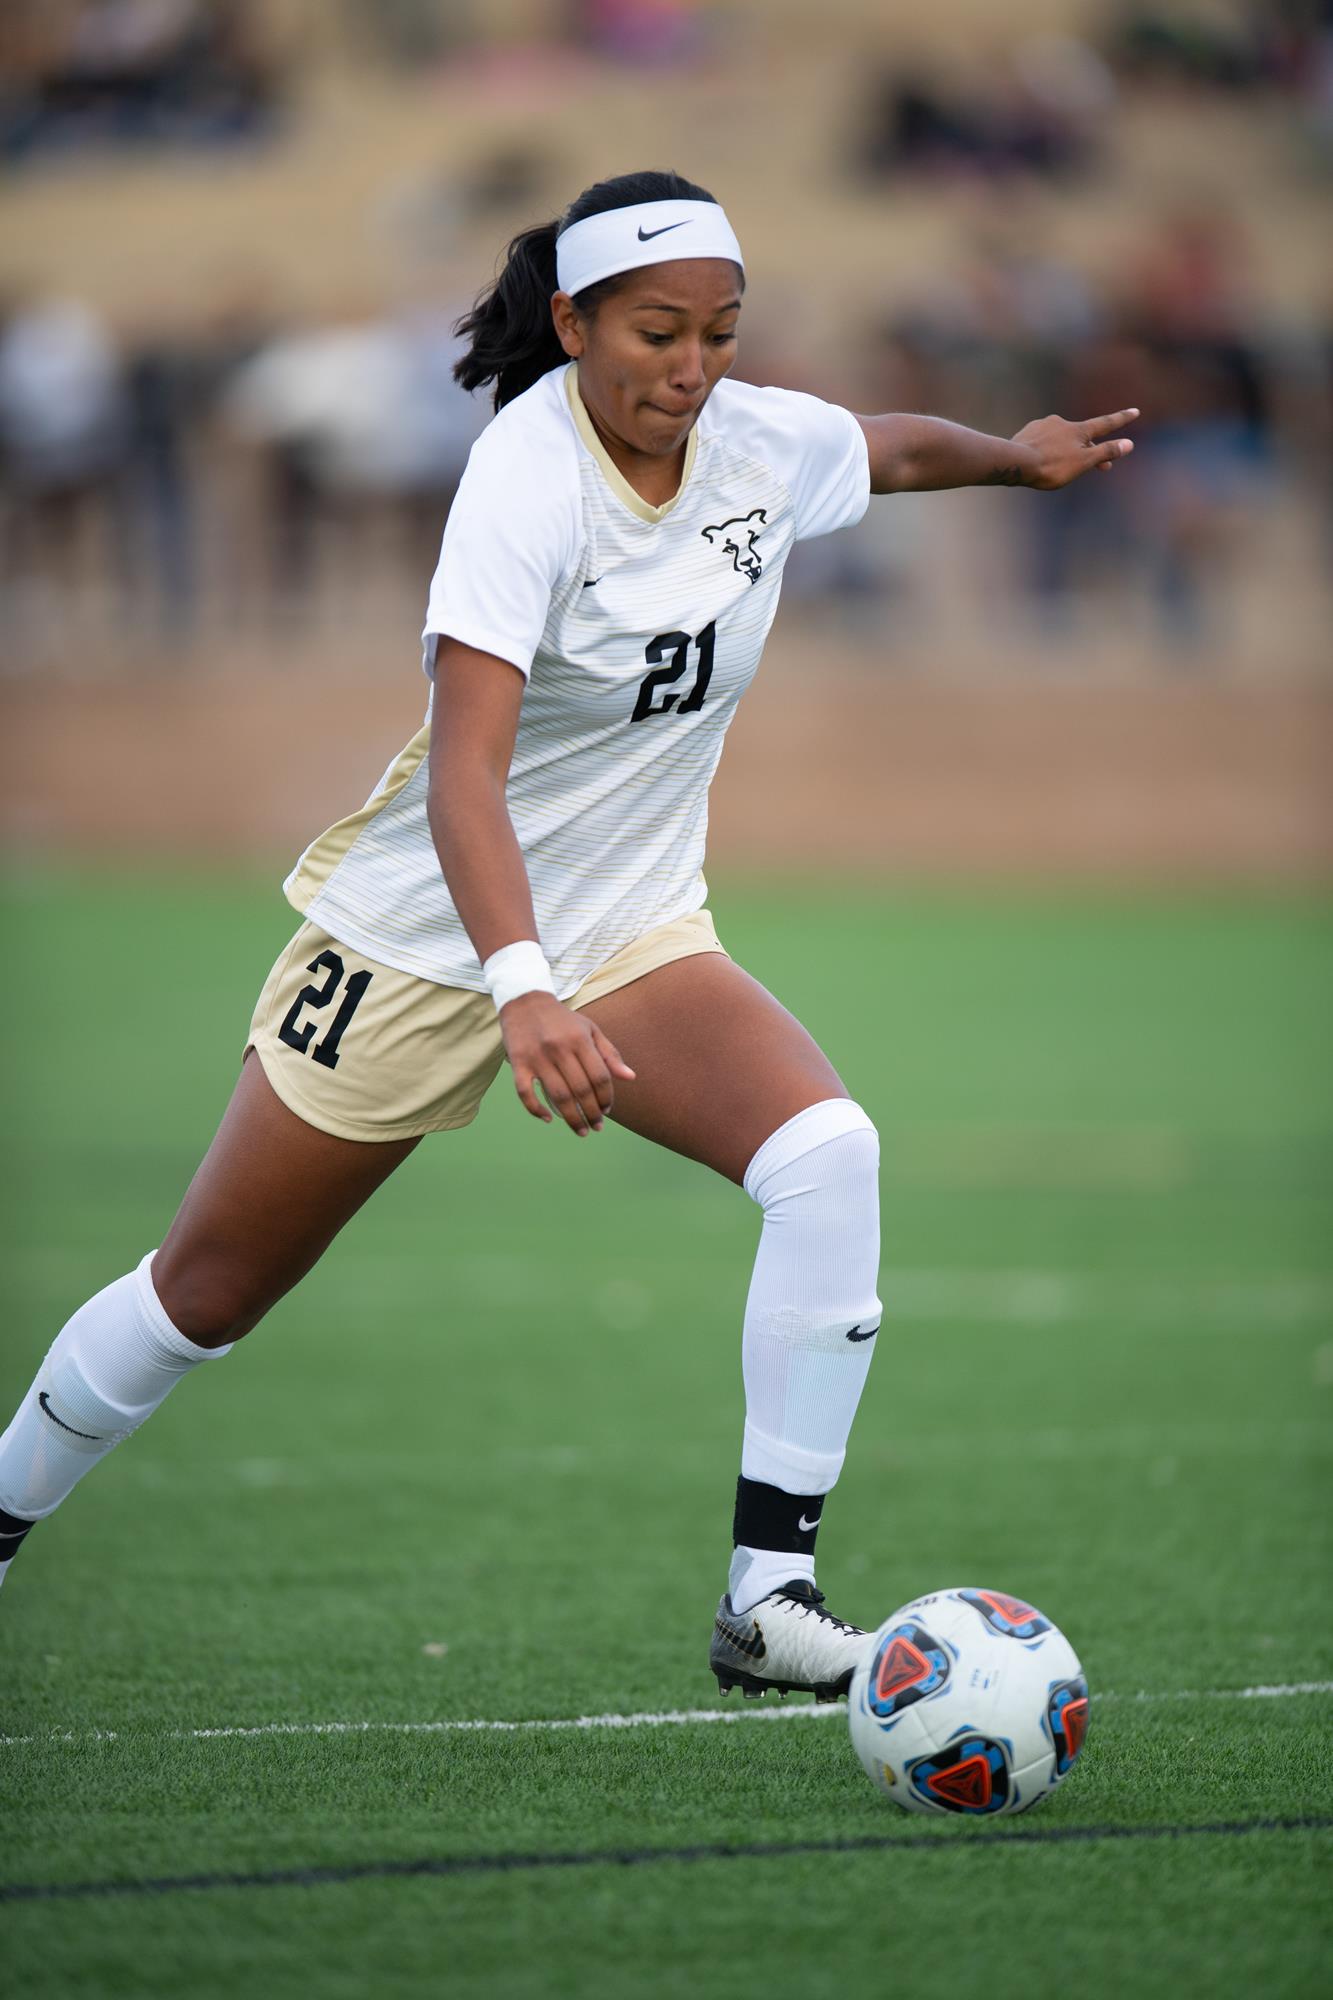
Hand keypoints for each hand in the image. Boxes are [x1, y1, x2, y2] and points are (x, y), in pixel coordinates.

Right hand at [500, 992, 635, 1136]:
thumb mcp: (590, 1030)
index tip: (607, 1110)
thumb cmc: (562, 1020)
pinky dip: (535, 1109)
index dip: (606, 1097)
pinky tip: (548, 1119)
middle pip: (580, 1090)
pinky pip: (525, 1092)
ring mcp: (537, 1057)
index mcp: (580, 1040)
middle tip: (596, 1127)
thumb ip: (610, 1054)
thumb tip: (630, 1078)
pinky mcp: (518, 1063)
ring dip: (571, 1118)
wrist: (525, 1001)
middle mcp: (559, 1048)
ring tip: (581, 1130)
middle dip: (592, 1113)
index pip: (599, 1076)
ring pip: (557, 1095)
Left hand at [1012, 408, 1138, 489]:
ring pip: (1061, 438)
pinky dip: (1048, 448)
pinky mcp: (1028, 432)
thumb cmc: (1051, 466)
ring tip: (1062, 466)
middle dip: (1091, 449)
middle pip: (1082, 436)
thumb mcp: (1083, 462)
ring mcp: (1044, 425)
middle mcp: (1062, 422)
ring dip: (1067, 449)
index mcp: (1078, 430)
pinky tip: (1041, 459)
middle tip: (1102, 466)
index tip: (1135, 411)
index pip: (1106, 424)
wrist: (1015, 463)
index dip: (1121, 419)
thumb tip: (1129, 444)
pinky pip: (1043, 440)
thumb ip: (1105, 452)